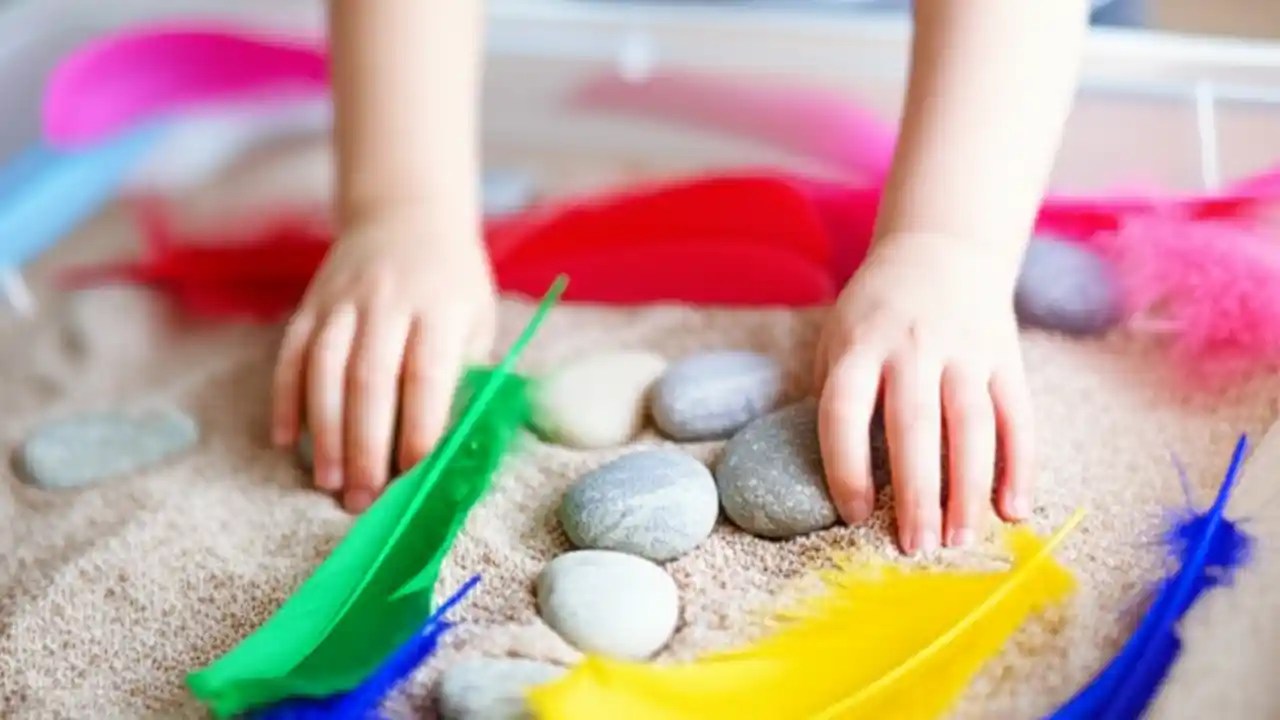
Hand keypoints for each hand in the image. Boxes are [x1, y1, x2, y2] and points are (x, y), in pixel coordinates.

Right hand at [271, 205, 495, 511]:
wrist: (407, 214)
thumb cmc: (452, 283)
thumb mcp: (476, 319)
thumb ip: (465, 373)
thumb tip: (454, 446)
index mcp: (440, 308)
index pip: (426, 374)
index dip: (419, 427)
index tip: (414, 474)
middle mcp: (388, 302)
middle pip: (370, 379)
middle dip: (365, 445)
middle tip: (363, 498)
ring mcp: (344, 301)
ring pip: (324, 369)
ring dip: (324, 430)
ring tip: (327, 481)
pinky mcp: (312, 304)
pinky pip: (292, 354)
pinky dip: (286, 399)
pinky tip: (286, 440)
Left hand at [814, 233, 1033, 552]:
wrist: (941, 249)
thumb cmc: (876, 312)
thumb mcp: (838, 338)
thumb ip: (837, 397)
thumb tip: (831, 476)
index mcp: (860, 345)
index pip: (845, 410)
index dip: (846, 466)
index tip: (853, 514)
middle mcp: (912, 346)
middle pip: (914, 426)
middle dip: (916, 493)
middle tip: (915, 548)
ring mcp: (965, 350)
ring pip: (972, 426)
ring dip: (968, 489)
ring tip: (960, 540)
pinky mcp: (1005, 357)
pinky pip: (1017, 416)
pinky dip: (1019, 465)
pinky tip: (1012, 510)